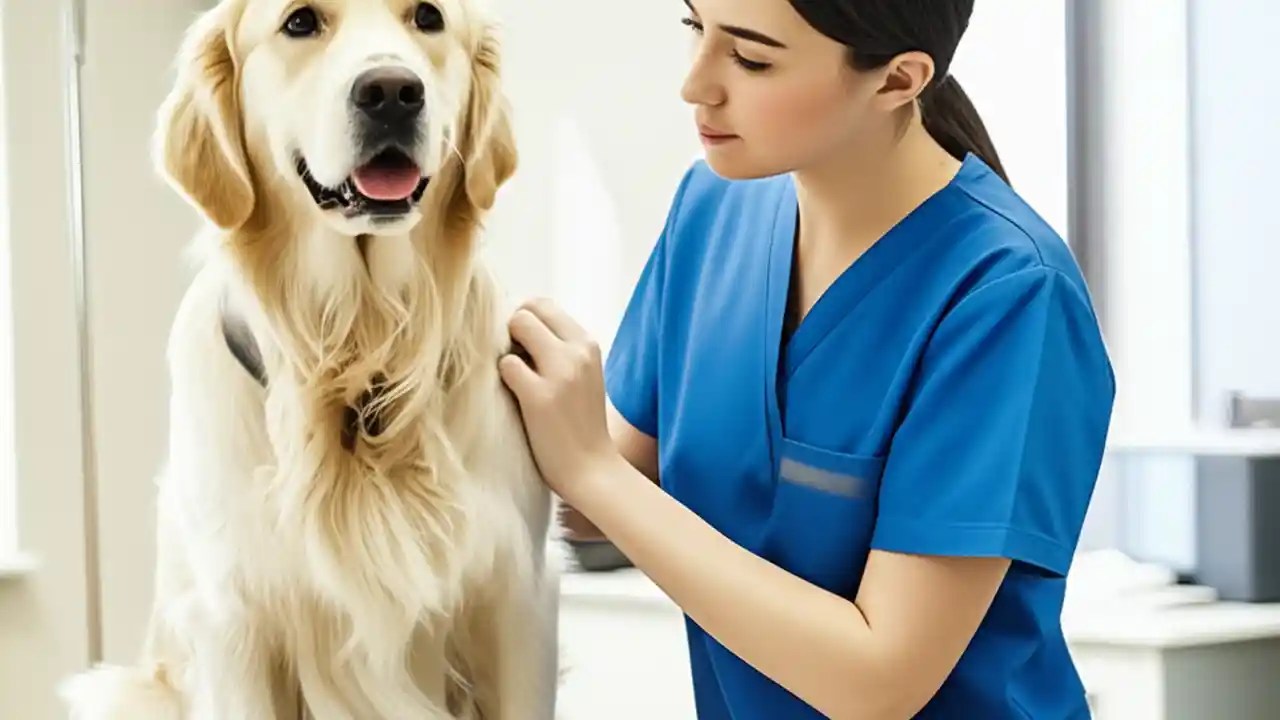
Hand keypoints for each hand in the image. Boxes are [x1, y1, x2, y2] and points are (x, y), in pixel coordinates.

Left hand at [498, 298, 617, 498]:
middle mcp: (578, 351)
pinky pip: (506, 365)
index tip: (520, 347)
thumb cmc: (580, 424)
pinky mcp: (540, 397)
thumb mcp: (583, 375)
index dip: (524, 320)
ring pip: (517, 326)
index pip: (545, 304)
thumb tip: (519, 324)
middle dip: (511, 330)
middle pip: (528, 309)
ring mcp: (561, 372)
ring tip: (514, 379)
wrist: (592, 470)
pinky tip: (513, 397)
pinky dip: (503, 377)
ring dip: (506, 350)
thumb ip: (561, 349)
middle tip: (513, 361)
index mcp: (588, 344)